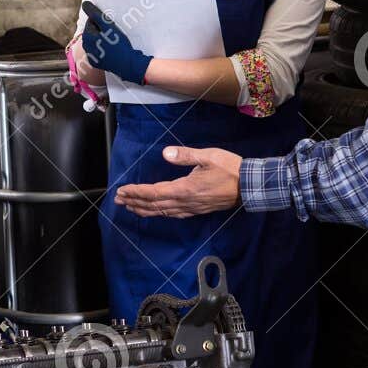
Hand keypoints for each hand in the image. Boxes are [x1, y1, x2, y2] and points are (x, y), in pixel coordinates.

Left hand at [80, 1, 152, 84]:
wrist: (128, 64)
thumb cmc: (119, 44)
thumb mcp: (108, 26)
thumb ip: (95, 14)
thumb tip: (85, 4)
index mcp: (87, 36)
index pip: (91, 21)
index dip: (101, 22)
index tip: (110, 26)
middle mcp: (86, 47)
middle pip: (92, 32)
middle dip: (101, 31)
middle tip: (113, 34)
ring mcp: (90, 56)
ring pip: (95, 42)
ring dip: (102, 40)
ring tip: (113, 43)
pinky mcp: (96, 63)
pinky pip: (98, 52)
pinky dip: (103, 49)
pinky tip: (111, 51)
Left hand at [115, 146, 241, 216]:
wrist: (249, 186)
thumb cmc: (230, 169)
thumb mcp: (208, 156)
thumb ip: (185, 155)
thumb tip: (165, 153)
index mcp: (184, 189)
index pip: (153, 192)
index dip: (136, 192)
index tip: (122, 190)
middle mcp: (185, 202)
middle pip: (154, 205)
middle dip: (134, 202)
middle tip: (119, 200)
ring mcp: (191, 208)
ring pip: (162, 212)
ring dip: (144, 209)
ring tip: (130, 207)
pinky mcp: (197, 210)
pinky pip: (173, 214)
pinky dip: (159, 213)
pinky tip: (155, 211)